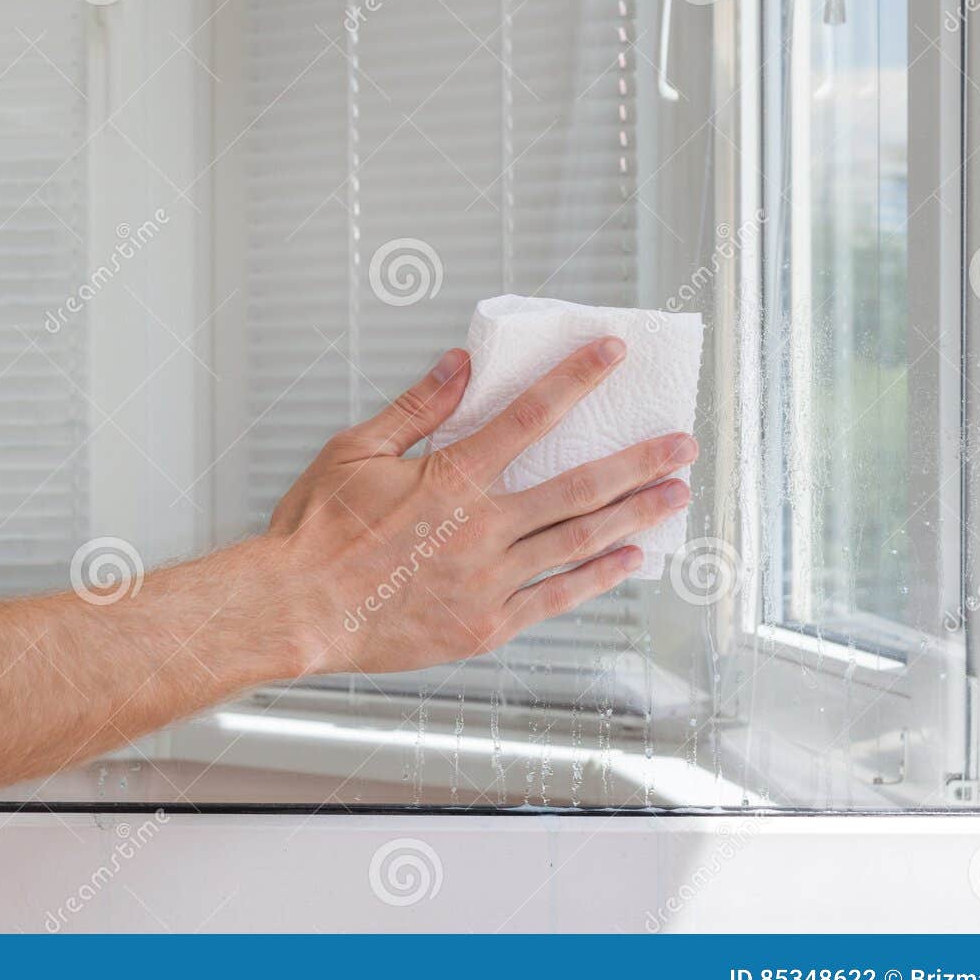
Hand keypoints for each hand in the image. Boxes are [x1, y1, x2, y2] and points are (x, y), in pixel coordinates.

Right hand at [269, 338, 697, 675]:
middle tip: (682, 443)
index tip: (613, 354)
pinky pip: (555, 598)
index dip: (577, 379)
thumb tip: (460, 364)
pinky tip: (627, 558)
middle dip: (637, 460)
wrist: (296, 610)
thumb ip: (415, 407)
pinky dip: (595, 577)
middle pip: (578, 486)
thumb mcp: (353, 450)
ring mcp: (488, 580)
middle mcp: (480, 528)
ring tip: (674, 496)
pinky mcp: (484, 624)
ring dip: (633, 515)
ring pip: (577, 542)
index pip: (530, 415)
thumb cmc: (315, 532)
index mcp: (449, 478)